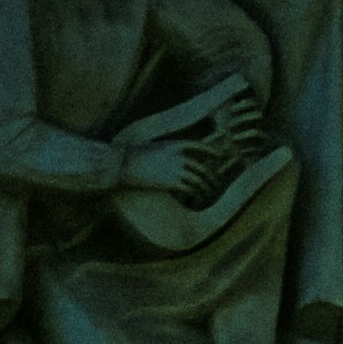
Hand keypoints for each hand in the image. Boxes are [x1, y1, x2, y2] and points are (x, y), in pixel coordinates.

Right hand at [120, 78, 264, 190]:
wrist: (122, 164)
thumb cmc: (135, 157)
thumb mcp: (155, 147)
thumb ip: (169, 151)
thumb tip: (177, 157)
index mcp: (175, 144)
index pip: (200, 146)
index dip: (212, 152)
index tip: (219, 157)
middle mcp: (178, 156)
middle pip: (204, 168)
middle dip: (212, 178)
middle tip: (216, 185)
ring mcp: (176, 169)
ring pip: (200, 181)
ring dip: (206, 189)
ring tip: (208, 195)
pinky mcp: (172, 182)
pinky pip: (192, 189)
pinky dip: (197, 195)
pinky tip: (197, 199)